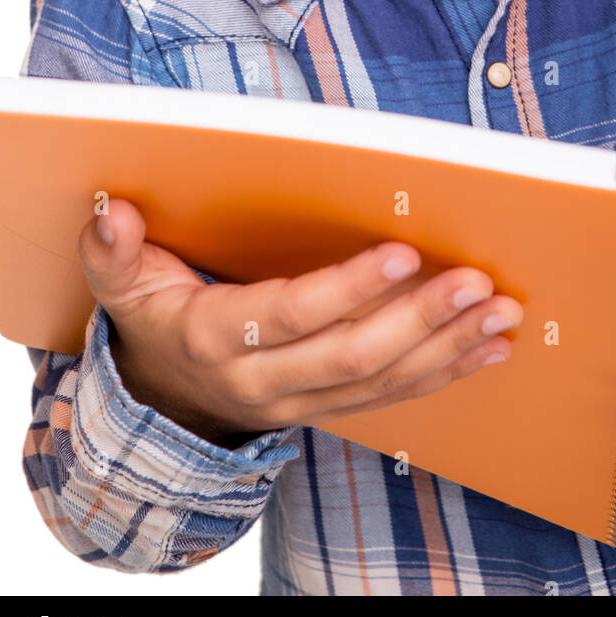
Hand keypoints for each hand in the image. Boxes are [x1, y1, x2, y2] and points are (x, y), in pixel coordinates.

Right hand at [79, 199, 522, 444]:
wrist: (169, 398)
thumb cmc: (156, 320)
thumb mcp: (122, 285)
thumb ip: (114, 249)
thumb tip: (113, 209)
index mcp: (219, 338)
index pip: (293, 314)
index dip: (350, 288)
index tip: (404, 254)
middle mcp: (267, 380)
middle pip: (355, 354)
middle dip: (422, 319)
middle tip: (478, 281)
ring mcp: (305, 402)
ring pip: (387, 380)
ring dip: (450, 345)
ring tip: (502, 311)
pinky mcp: (334, 407)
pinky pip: (398, 396)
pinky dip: (450, 370)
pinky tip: (492, 345)